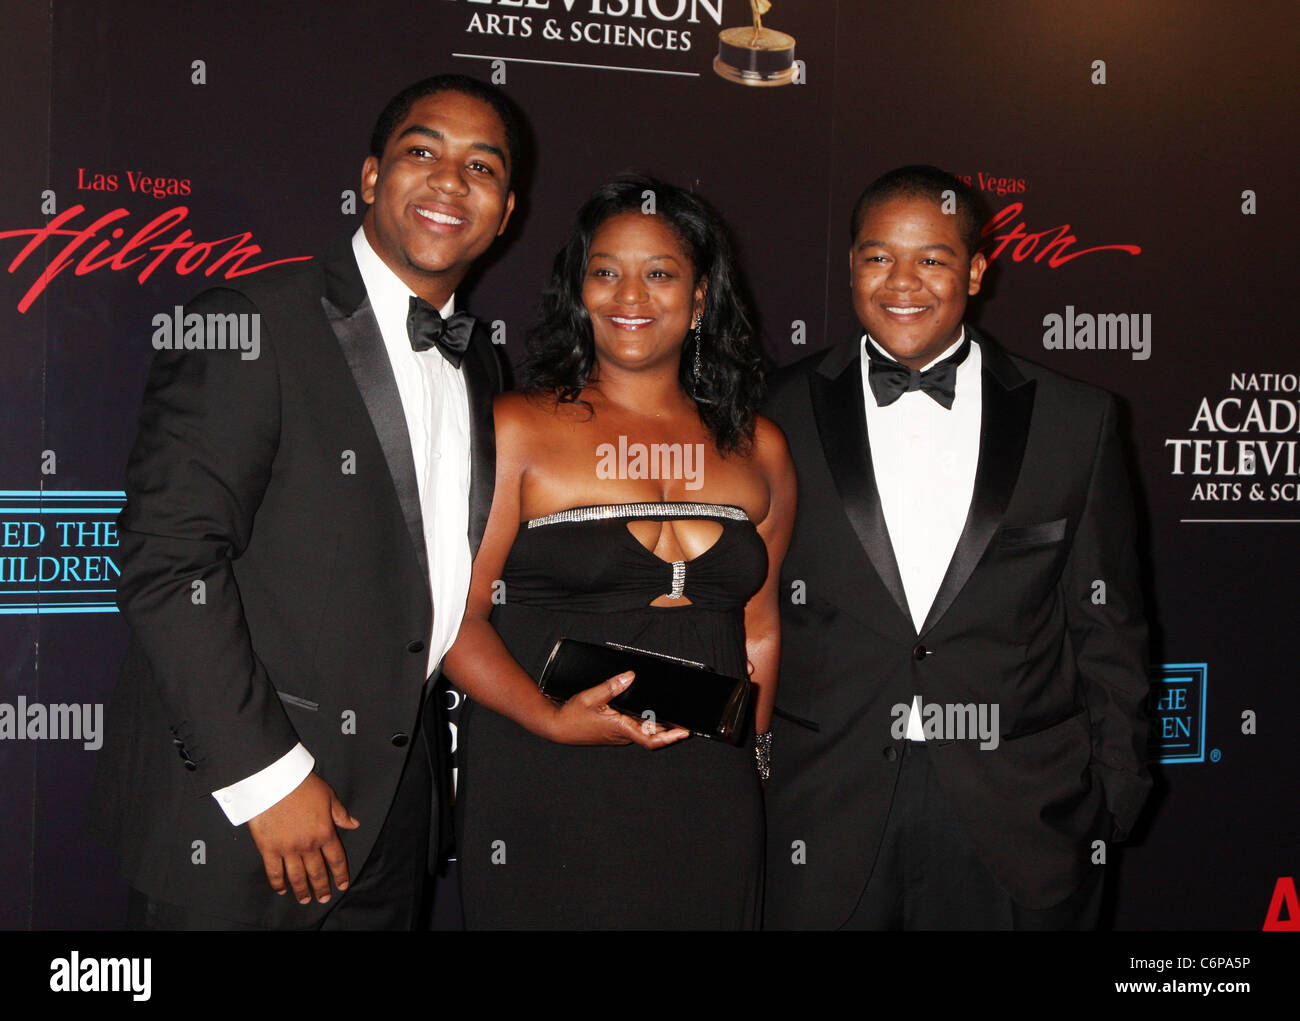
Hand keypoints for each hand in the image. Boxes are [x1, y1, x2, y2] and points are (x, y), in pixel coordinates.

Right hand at [246, 772, 359, 903]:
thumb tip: (354, 824)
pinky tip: (282, 890)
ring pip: (297, 876)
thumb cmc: (302, 785)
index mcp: (325, 832)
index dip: (340, 874)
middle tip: (324, 898)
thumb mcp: (328, 796)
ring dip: (302, 890)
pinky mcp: (268, 848)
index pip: (336, 859)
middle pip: (317, 872)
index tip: (341, 885)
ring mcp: (287, 849)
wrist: (274, 781)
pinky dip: (278, 883)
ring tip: (305, 900)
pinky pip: (274, 871)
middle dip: (321, 887)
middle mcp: (308, 845)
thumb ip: (340, 814)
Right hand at [546, 672, 689, 749]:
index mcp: (621, 728)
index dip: (669, 737)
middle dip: (668, 729)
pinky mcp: (614, 733)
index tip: (683, 732)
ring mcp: (619, 736)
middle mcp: (623, 735)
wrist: (557, 727)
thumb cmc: (572, 715)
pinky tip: (648, 714)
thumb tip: (630, 676)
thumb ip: (612, 686)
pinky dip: (645, 723)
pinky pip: (634, 729)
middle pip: (651, 735)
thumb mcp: (591, 697)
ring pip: (644, 732)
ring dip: (657, 726)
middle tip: (684, 720)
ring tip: (673, 716)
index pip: (650, 739)